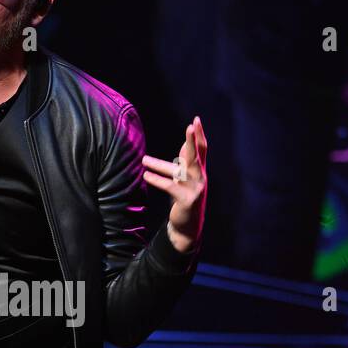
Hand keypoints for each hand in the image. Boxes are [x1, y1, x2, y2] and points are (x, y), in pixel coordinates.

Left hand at [141, 115, 206, 252]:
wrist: (188, 227)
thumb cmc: (184, 199)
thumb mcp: (184, 179)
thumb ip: (184, 164)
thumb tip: (184, 145)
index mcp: (199, 172)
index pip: (202, 150)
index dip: (199, 135)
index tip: (196, 120)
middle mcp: (200, 178)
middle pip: (196, 156)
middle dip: (193, 141)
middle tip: (190, 126)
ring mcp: (195, 190)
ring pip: (182, 172)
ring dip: (160, 166)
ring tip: (145, 159)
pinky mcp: (187, 201)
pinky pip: (170, 187)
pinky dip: (157, 180)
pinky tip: (146, 175)